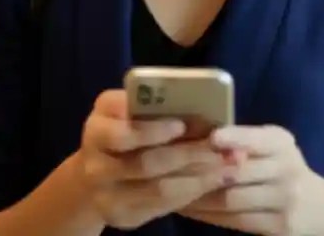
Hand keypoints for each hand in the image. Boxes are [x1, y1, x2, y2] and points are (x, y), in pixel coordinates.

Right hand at [75, 90, 236, 230]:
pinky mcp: (120, 215)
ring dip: (199, 177)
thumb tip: (205, 109)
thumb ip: (154, 108)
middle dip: (189, 155)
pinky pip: (162, 207)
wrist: (94, 176)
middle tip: (223, 148)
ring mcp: (105, 194)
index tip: (182, 125)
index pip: (122, 132)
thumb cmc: (122, 131)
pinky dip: (193, 193)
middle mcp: (94, 162)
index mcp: (98, 126)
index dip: (152, 130)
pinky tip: (215, 182)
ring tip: (229, 166)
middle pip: (146, 163)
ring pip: (158, 189)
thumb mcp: (128, 111)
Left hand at [179, 124, 323, 235]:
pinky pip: (234, 220)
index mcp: (281, 142)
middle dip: (200, 170)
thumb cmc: (280, 169)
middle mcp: (286, 169)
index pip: (258, 138)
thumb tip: (192, 132)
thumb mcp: (272, 148)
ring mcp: (284, 200)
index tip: (212, 137)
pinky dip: (206, 214)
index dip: (236, 138)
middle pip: (238, 171)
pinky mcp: (277, 226)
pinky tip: (185, 207)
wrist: (320, 210)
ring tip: (167, 189)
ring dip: (196, 195)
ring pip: (231, 198)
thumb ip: (243, 140)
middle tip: (167, 168)